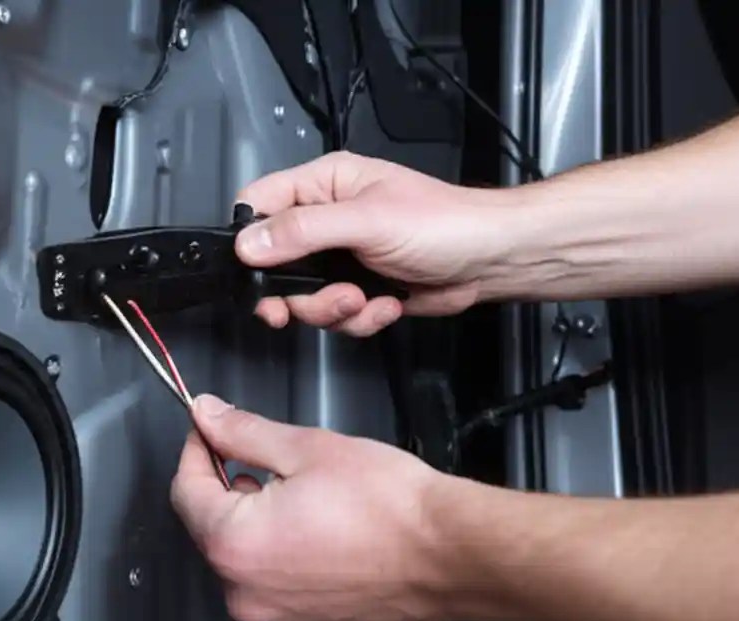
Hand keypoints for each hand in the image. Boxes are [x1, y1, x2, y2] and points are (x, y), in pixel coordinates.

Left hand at [171, 394, 458, 620]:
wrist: (450, 556)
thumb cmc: (390, 506)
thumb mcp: (306, 448)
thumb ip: (243, 432)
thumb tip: (207, 416)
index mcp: (233, 544)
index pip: (185, 491)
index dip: (197, 452)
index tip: (209, 433)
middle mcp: (246, 594)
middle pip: (215, 531)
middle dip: (234, 493)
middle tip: (272, 466)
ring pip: (249, 565)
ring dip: (264, 531)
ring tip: (310, 505)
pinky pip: (282, 594)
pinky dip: (292, 567)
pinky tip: (327, 542)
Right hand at [237, 151, 501, 335]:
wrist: (489, 261)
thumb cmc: (445, 224)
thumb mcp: (366, 221)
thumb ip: (303, 231)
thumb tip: (250, 243)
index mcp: (324, 184)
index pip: (260, 203)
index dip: (249, 238)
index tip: (253, 268)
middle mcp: (328, 219)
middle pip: (274, 262)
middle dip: (290, 293)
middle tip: (292, 309)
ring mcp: (343, 257)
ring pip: (304, 297)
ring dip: (330, 309)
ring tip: (361, 299)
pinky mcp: (360, 289)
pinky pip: (336, 315)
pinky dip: (359, 319)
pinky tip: (386, 304)